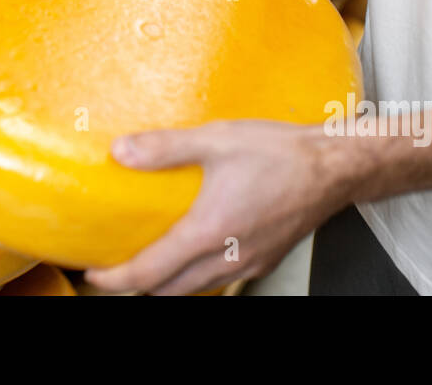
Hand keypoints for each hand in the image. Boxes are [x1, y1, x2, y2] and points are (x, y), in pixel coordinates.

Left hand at [84, 120, 369, 294]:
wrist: (336, 167)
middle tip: (115, 266)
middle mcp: (228, 256)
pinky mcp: (265, 257)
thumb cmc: (282, 153)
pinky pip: (221, 277)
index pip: (150, 273)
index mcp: (210, 232)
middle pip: (170, 291)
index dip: (115, 279)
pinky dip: (197, 272)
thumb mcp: (216, 140)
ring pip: (196, 287)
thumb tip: (121, 151)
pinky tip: (194, 246)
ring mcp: (249, 262)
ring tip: (150, 257)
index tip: (94, 273)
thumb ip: (165, 148)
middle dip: (138, 285)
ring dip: (169, 281)